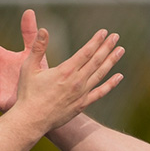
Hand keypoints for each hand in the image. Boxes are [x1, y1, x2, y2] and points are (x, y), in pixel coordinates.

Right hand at [5, 20, 124, 134]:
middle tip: (116, 36)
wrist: (32, 121)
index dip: (96, 41)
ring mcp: (81, 94)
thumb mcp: (29, 67)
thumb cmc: (28, 94)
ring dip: (111, 61)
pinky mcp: (82, 105)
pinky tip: (119, 76)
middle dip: (107, 47)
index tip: (104, 32)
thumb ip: (38, 47)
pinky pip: (100, 93)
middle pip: (96, 60)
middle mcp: (77, 81)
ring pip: (100, 74)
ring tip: (121, 50)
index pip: (86, 52)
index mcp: (65, 71)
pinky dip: (111, 84)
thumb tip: (44, 29)